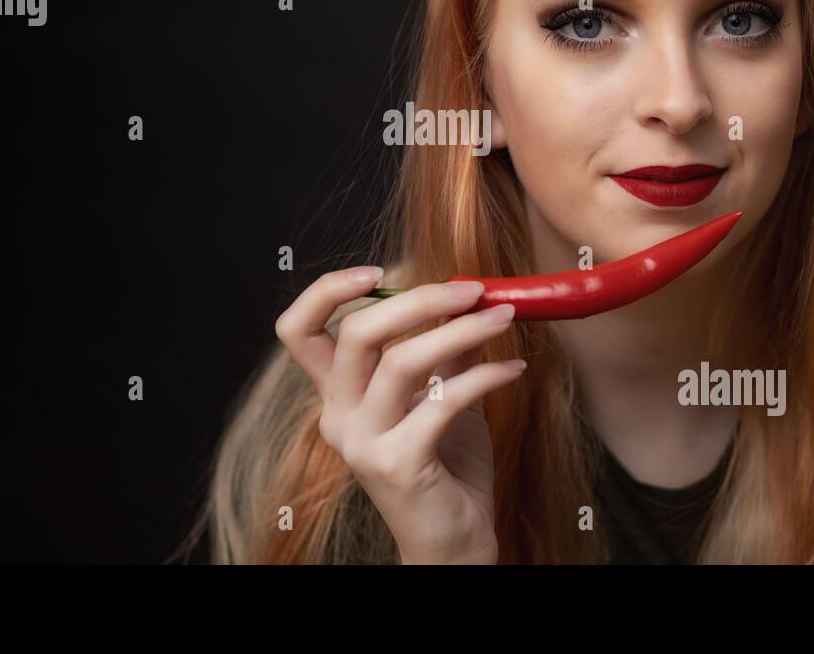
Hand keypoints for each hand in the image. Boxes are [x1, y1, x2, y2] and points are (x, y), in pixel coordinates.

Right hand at [275, 266, 525, 563]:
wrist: (454, 543)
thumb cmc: (446, 468)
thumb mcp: (442, 397)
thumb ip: (443, 351)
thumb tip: (465, 295)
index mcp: (337, 396)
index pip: (298, 332)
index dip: (326, 292)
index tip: (378, 271)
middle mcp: (338, 417)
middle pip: (355, 334)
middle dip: (417, 300)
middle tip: (472, 290)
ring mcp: (363, 443)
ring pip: (400, 362)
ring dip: (460, 331)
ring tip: (503, 318)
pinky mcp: (398, 464)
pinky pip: (443, 401)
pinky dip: (485, 376)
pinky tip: (514, 370)